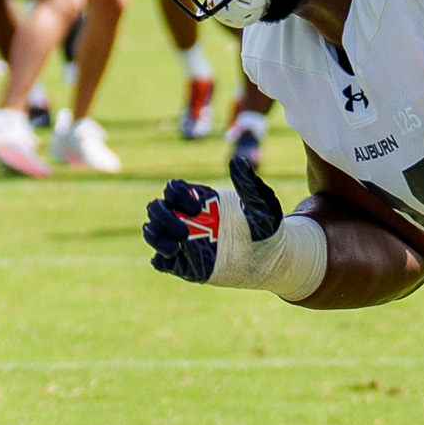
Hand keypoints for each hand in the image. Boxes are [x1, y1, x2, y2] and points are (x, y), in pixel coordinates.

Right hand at [143, 155, 283, 282]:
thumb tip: (238, 160)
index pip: (173, 190)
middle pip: (157, 209)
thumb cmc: (264, 226)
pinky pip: (161, 262)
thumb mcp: (261, 204)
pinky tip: (169, 261)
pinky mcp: (183, 264)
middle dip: (163, 217)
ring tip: (174, 249)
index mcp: (199, 199)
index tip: (196, 208)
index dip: (177, 195)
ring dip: (156, 238)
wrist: (271, 258)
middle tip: (185, 232)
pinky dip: (160, 261)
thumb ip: (248, 184)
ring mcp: (182, 241)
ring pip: (152, 233)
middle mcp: (185, 218)